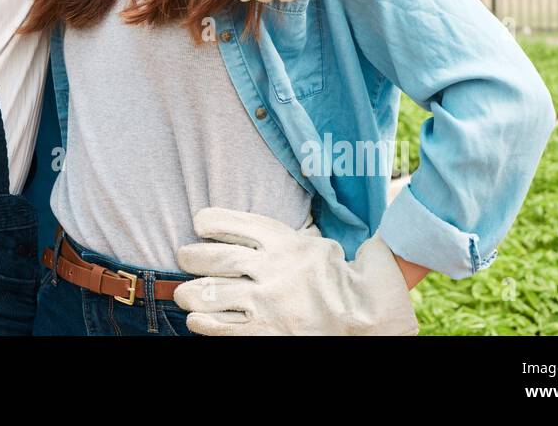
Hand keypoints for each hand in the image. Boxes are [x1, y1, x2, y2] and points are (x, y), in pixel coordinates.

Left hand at [172, 206, 418, 335]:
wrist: (374, 324)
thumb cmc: (361, 285)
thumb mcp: (334, 244)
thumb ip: (312, 234)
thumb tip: (303, 224)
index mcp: (286, 242)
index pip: (233, 223)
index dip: (209, 222)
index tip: (200, 223)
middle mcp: (271, 270)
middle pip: (214, 258)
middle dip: (190, 257)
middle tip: (183, 257)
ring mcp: (267, 304)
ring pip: (212, 294)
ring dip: (191, 293)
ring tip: (185, 294)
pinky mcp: (267, 334)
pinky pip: (223, 329)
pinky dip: (204, 323)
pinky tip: (197, 320)